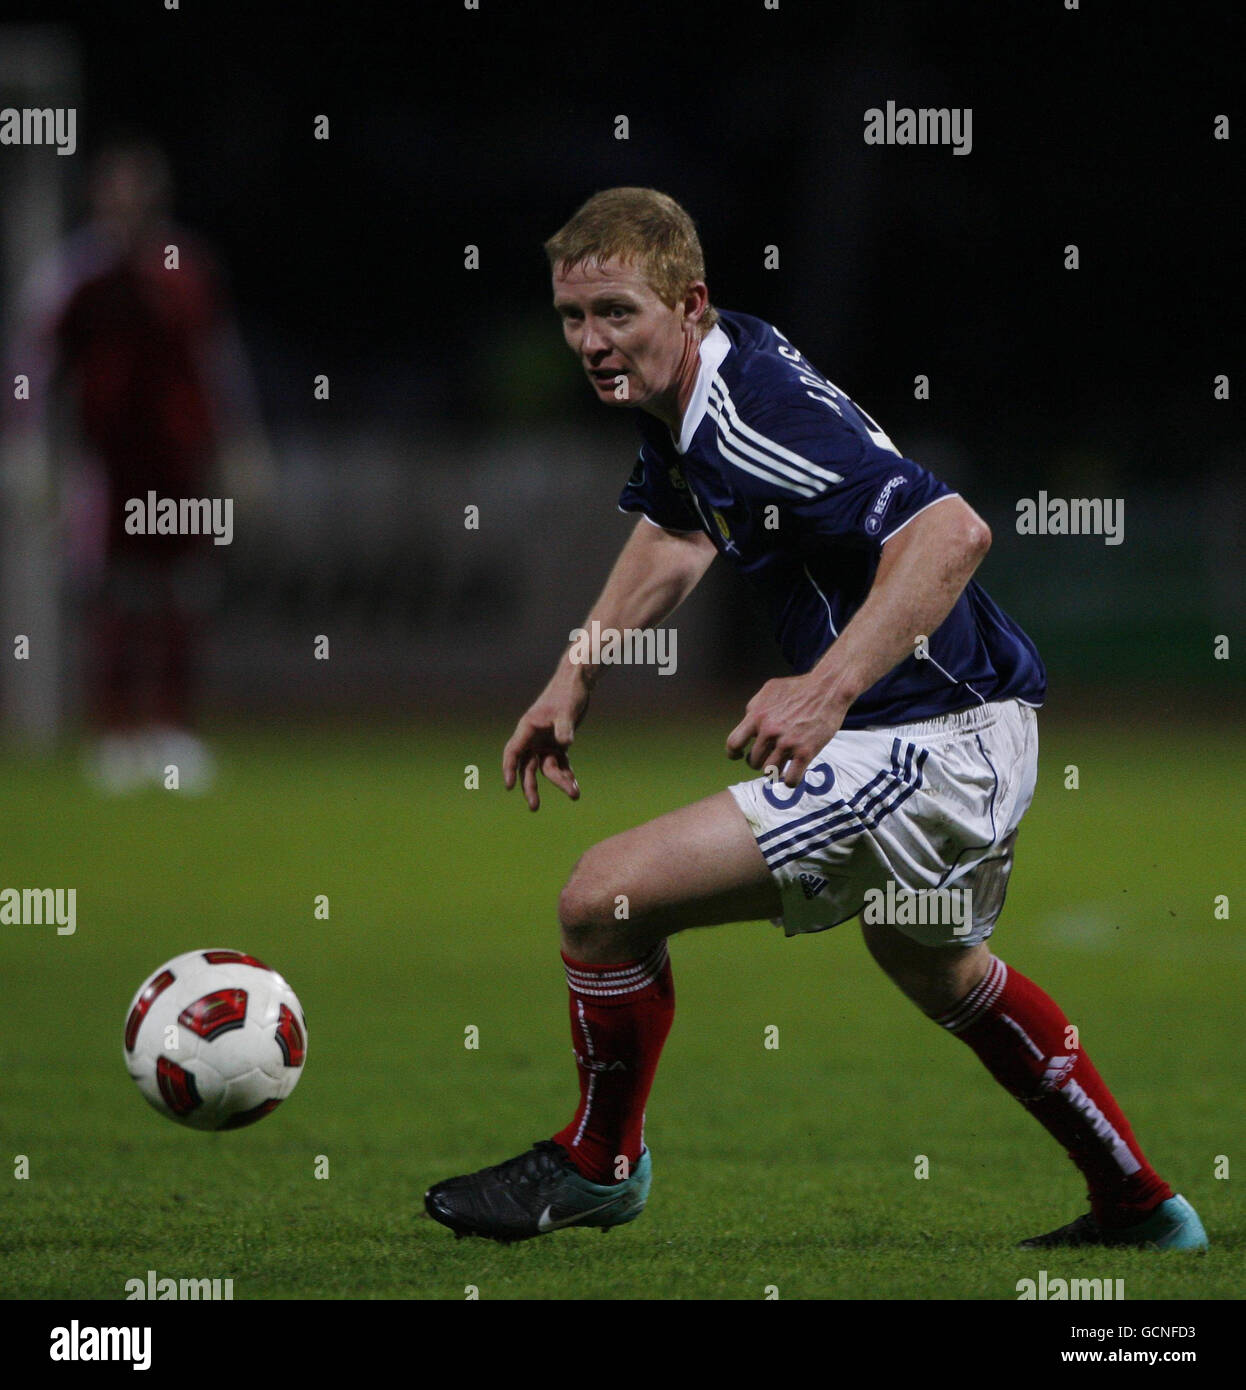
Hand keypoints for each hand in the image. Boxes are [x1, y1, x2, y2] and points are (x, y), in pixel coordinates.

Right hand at [502, 677, 588, 810]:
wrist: (578, 684)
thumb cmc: (568, 693)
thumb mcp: (566, 710)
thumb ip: (564, 727)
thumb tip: (565, 744)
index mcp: (527, 728)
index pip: (513, 752)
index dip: (509, 769)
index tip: (509, 786)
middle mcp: (533, 738)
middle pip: (527, 768)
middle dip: (530, 787)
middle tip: (534, 807)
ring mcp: (546, 742)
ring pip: (547, 769)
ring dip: (559, 782)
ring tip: (574, 794)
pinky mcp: (559, 745)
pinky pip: (561, 765)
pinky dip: (568, 775)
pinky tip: (575, 786)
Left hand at [726, 674, 847, 786]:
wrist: (828, 688)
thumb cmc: (799, 687)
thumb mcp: (769, 690)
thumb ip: (754, 707)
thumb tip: (747, 721)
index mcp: (757, 716)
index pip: (733, 743)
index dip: (733, 754)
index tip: (739, 756)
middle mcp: (769, 731)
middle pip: (753, 761)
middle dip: (758, 761)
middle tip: (767, 757)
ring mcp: (787, 743)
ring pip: (770, 772)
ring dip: (774, 771)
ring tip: (780, 765)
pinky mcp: (805, 752)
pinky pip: (791, 779)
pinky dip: (790, 781)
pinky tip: (792, 774)